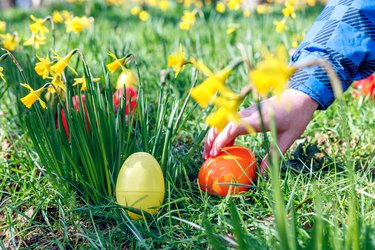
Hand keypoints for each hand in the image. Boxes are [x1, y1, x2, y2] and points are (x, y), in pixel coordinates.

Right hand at [202, 89, 318, 174]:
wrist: (300, 95)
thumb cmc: (296, 116)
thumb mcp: (287, 138)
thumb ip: (273, 156)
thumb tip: (262, 175)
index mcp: (257, 119)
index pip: (232, 128)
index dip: (221, 140)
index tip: (215, 153)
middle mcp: (247, 113)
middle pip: (221, 124)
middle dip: (211, 140)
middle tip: (206, 157)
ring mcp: (245, 111)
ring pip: (222, 122)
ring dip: (213, 136)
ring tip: (208, 152)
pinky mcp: (246, 112)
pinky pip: (228, 122)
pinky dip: (221, 132)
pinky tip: (221, 145)